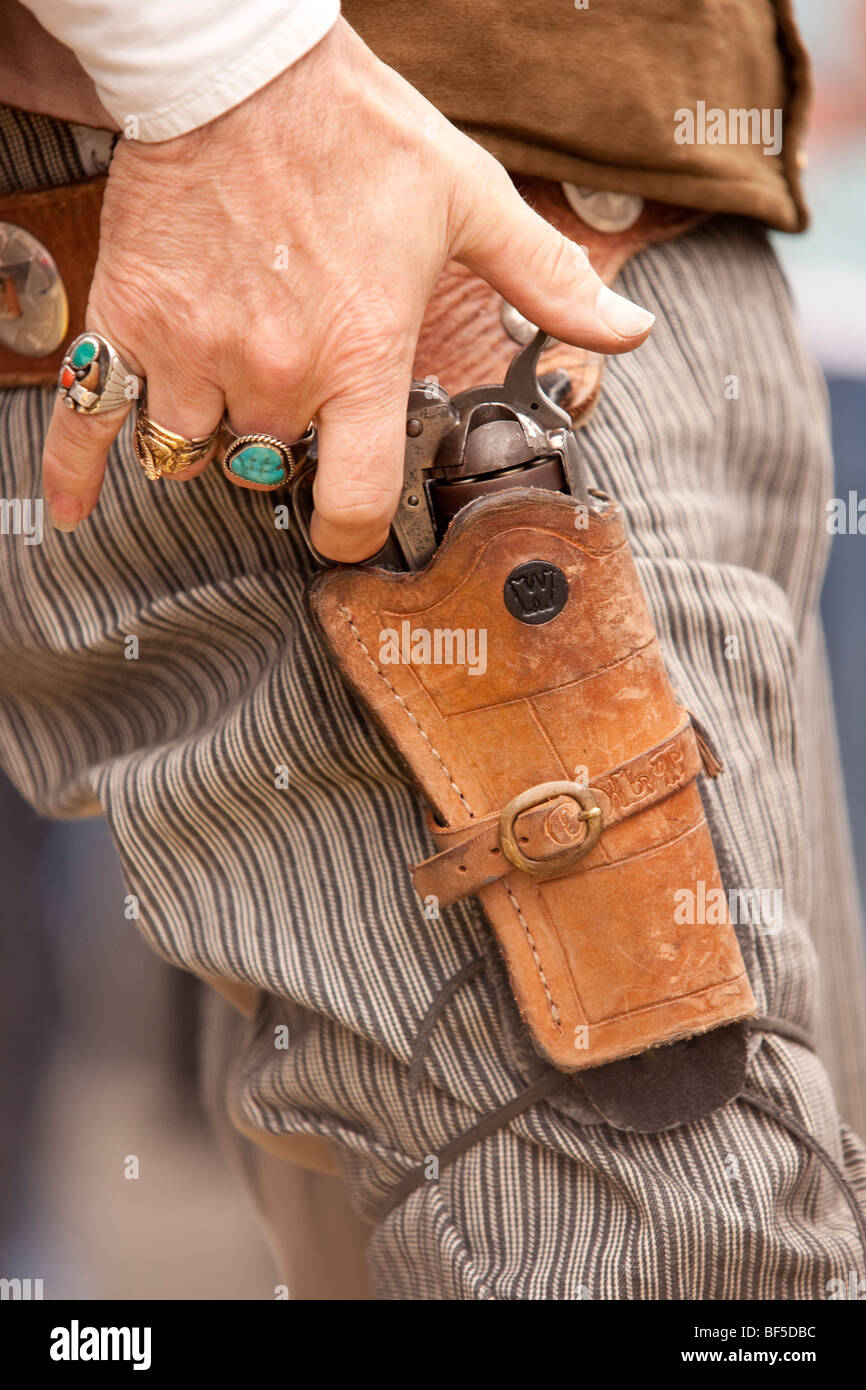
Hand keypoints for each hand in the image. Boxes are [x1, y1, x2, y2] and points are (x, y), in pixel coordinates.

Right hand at [42, 18, 654, 560]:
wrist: (243, 63)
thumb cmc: (360, 133)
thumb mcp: (470, 203)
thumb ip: (549, 281)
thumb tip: (631, 332)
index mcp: (359, 356)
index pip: (357, 498)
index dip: (358, 535)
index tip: (354, 535)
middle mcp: (274, 372)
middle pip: (272, 472)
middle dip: (288, 454)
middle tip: (295, 410)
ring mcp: (193, 352)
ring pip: (193, 454)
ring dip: (214, 441)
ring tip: (231, 397)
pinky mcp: (129, 321)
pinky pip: (89, 420)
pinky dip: (75, 470)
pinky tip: (70, 508)